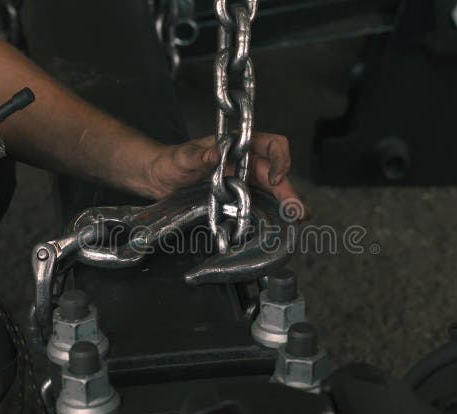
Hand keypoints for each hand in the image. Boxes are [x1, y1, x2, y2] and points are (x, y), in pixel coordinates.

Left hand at [147, 133, 304, 216]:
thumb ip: (198, 155)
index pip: (271, 145)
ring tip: (297, 221)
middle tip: (298, 212)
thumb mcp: (182, 157)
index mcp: (238, 146)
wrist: (159, 178)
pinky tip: (281, 226)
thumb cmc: (172, 161)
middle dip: (289, 192)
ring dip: (286, 205)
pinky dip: (272, 215)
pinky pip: (260, 205)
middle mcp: (246, 163)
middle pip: (277, 174)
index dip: (279, 159)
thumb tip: (216, 153)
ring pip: (273, 192)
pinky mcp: (238, 200)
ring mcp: (244, 182)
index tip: (275, 179)